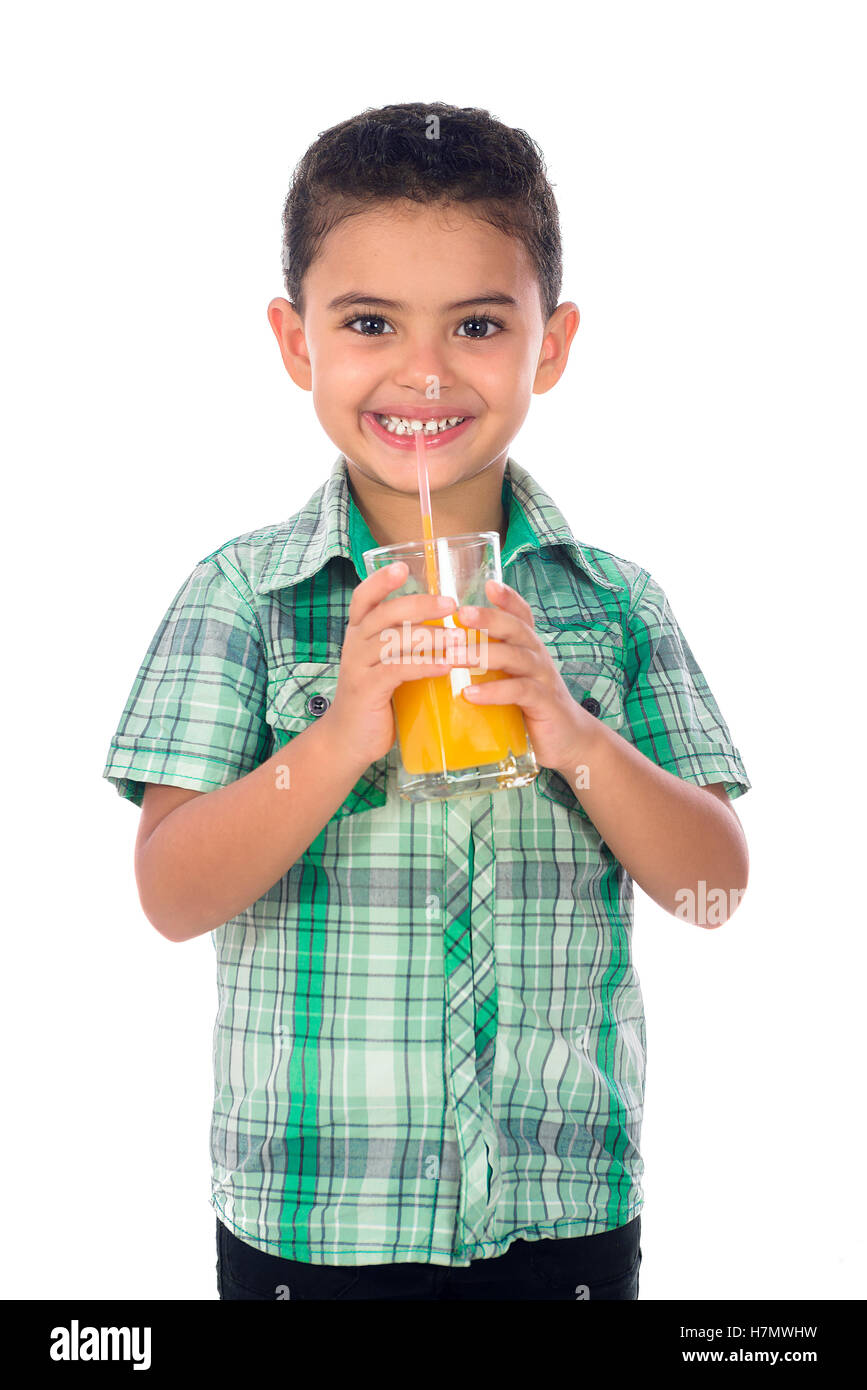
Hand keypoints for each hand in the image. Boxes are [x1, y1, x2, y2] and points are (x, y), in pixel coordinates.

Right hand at [324, 561, 457, 767]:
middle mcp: (355, 644)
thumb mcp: (386, 664)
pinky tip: (446, 667)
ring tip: (461, 639)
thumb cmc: (376, 698)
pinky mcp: (367, 690)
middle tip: (452, 605)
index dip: (381, 581)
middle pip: (385, 614)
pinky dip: (425, 666)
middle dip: (420, 606)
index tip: (402, 567)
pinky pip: (397, 671)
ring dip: (431, 638)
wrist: (349, 740)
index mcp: (359, 633)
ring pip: (394, 641)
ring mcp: (358, 667)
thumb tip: (448, 625)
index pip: (363, 598)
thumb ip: (404, 644)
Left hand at [453, 579, 600, 774]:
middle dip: (488, 619)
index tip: (488, 584)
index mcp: (527, 647)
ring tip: (453, 656)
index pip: (521, 615)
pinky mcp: (544, 704)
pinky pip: (519, 692)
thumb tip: (442, 655)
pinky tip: (470, 694)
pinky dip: (494, 691)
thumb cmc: (529, 707)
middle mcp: (537, 656)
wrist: (568, 740)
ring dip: (482, 654)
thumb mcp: (510, 679)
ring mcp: (543, 678)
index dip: (508, 598)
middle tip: (460, 613)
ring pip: (515, 657)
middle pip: (515, 628)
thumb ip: (487, 664)